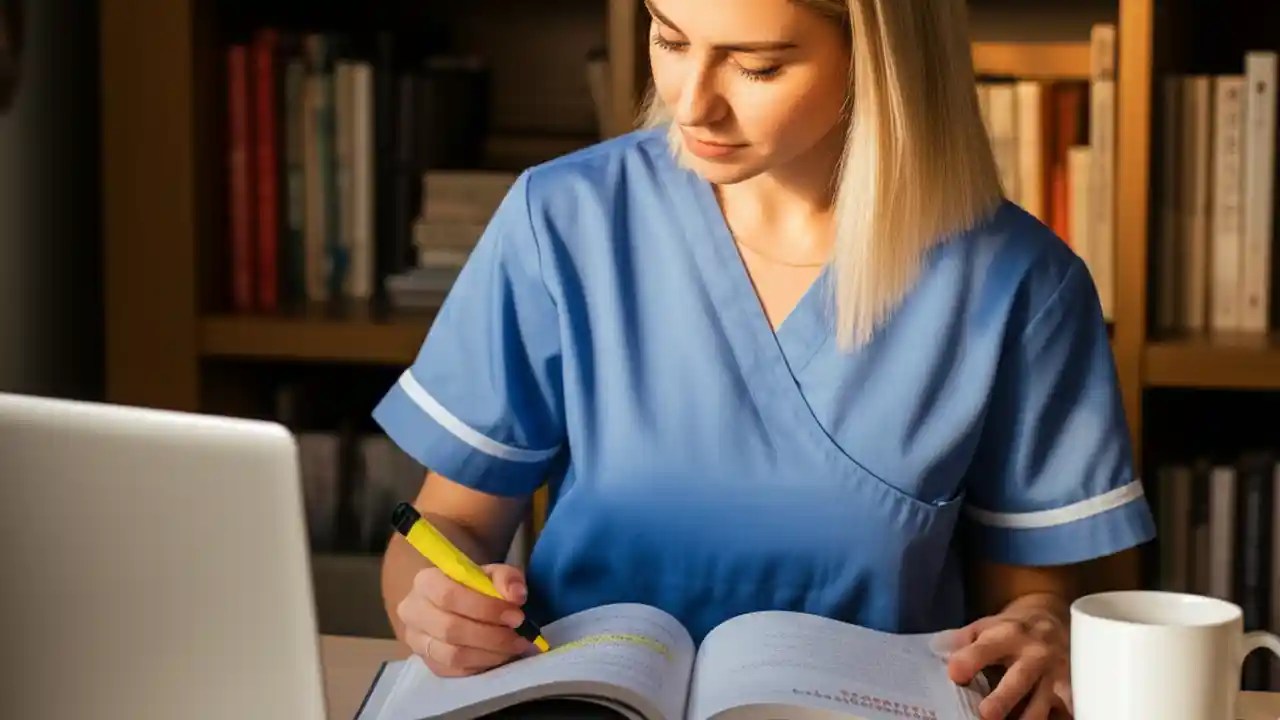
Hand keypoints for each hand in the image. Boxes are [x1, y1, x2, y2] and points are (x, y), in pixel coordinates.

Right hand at [396, 563, 537, 676]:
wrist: (452, 605)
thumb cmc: (472, 587)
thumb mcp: (491, 574)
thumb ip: (506, 578)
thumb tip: (516, 595)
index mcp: (426, 582)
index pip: (449, 596)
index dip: (485, 608)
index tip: (516, 615)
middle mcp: (413, 612)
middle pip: (450, 629)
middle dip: (492, 635)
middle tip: (519, 634)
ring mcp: (417, 642)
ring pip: (452, 655)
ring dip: (490, 653)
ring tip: (514, 646)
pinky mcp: (428, 664)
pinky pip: (455, 671)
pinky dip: (482, 665)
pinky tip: (499, 656)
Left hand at [943, 594, 1072, 718]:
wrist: (1052, 618)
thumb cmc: (1010, 629)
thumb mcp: (984, 626)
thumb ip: (962, 642)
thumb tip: (937, 653)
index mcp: (1008, 634)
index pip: (984, 649)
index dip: (968, 661)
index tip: (956, 675)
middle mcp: (1035, 653)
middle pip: (1019, 679)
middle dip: (1003, 699)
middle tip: (986, 715)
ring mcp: (1055, 673)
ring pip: (1044, 702)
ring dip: (1027, 718)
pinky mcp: (1070, 689)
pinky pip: (1064, 710)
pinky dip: (1052, 717)